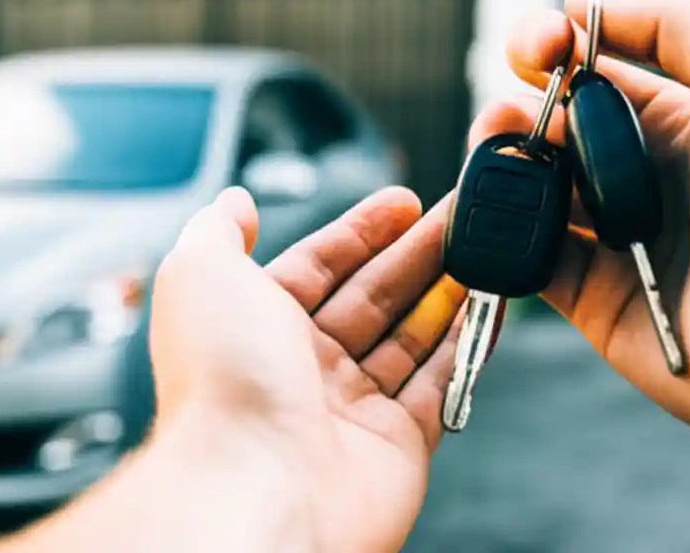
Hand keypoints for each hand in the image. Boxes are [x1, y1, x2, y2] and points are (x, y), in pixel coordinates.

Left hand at [148, 187, 465, 551]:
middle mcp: (301, 368)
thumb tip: (233, 201)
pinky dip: (467, 348)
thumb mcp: (201, 274)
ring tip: (485, 252)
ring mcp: (350, 409)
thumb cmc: (222, 383)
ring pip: (409, 338)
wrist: (257, 489)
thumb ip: (219, 230)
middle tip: (460, 217)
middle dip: (417, 252)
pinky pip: (439, 387)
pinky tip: (488, 311)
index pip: (317, 266)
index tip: (405, 201)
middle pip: (371, 296)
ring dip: (448, 292)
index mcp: (255, 326)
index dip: (362, 231)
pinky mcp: (396, 446)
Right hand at [489, 0, 689, 462]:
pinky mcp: (587, 295)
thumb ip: (673, 21)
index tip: (536, 49)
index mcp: (685, 118)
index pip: (596, 66)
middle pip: (550, 124)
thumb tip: (580, 9)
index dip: (553, 47)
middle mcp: (645, 174)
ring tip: (495, 160)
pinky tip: (491, 213)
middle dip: (516, 107)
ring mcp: (614, 236)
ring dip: (498, 162)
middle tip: (510, 119)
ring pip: (529, 185)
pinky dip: (497, 231)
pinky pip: (524, 253)